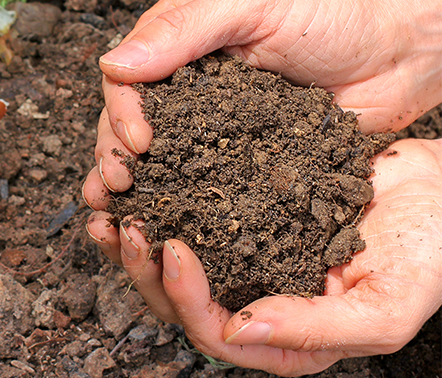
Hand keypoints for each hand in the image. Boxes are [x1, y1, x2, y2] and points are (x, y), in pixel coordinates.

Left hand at [86, 138, 441, 375]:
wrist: (441, 189)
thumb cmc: (428, 252)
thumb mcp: (385, 305)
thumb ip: (315, 330)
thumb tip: (237, 329)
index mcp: (286, 338)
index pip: (215, 334)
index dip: (184, 298)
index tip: (171, 248)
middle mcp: (256, 301)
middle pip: (179, 302)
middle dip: (143, 269)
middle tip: (125, 225)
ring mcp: (246, 257)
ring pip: (172, 262)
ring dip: (135, 239)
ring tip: (110, 207)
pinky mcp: (240, 214)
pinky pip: (187, 213)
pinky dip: (158, 199)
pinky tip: (138, 180)